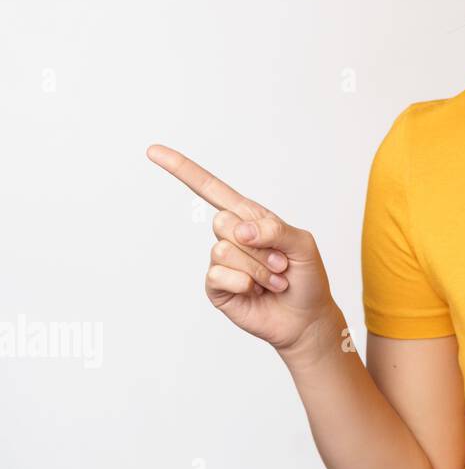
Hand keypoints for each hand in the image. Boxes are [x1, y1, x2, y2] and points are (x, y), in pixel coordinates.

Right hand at [146, 144, 337, 357]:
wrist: (306, 317)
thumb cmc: (307, 277)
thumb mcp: (302, 245)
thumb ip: (275, 229)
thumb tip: (239, 229)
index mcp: (250, 217)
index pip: (211, 188)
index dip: (183, 169)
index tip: (153, 151)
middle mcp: (231, 235)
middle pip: (222, 221)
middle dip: (259, 245)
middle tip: (279, 262)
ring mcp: (221, 262)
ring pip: (223, 250)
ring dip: (258, 268)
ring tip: (273, 279)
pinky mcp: (217, 286)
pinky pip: (219, 275)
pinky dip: (246, 284)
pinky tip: (257, 292)